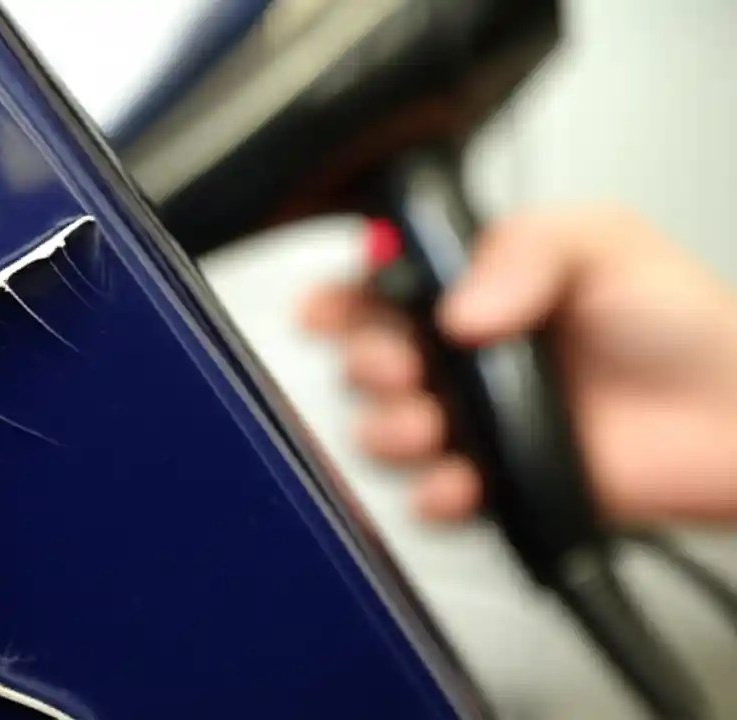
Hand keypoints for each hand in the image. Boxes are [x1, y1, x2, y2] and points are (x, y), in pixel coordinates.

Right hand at [304, 206, 736, 524]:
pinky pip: (435, 495)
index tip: (327, 310)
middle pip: (367, 360)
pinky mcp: (497, 482)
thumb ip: (523, 250)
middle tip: (404, 364)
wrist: (732, 420)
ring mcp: (477, 420)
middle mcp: (466, 356)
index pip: (382, 287)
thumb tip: (457, 305)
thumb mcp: (602, 243)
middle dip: (367, 363)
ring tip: (431, 423)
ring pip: (386, 429)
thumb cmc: (681, 325)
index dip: (341, 299)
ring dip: (391, 428)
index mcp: (476, 289)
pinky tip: (462, 477)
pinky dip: (436, 491)